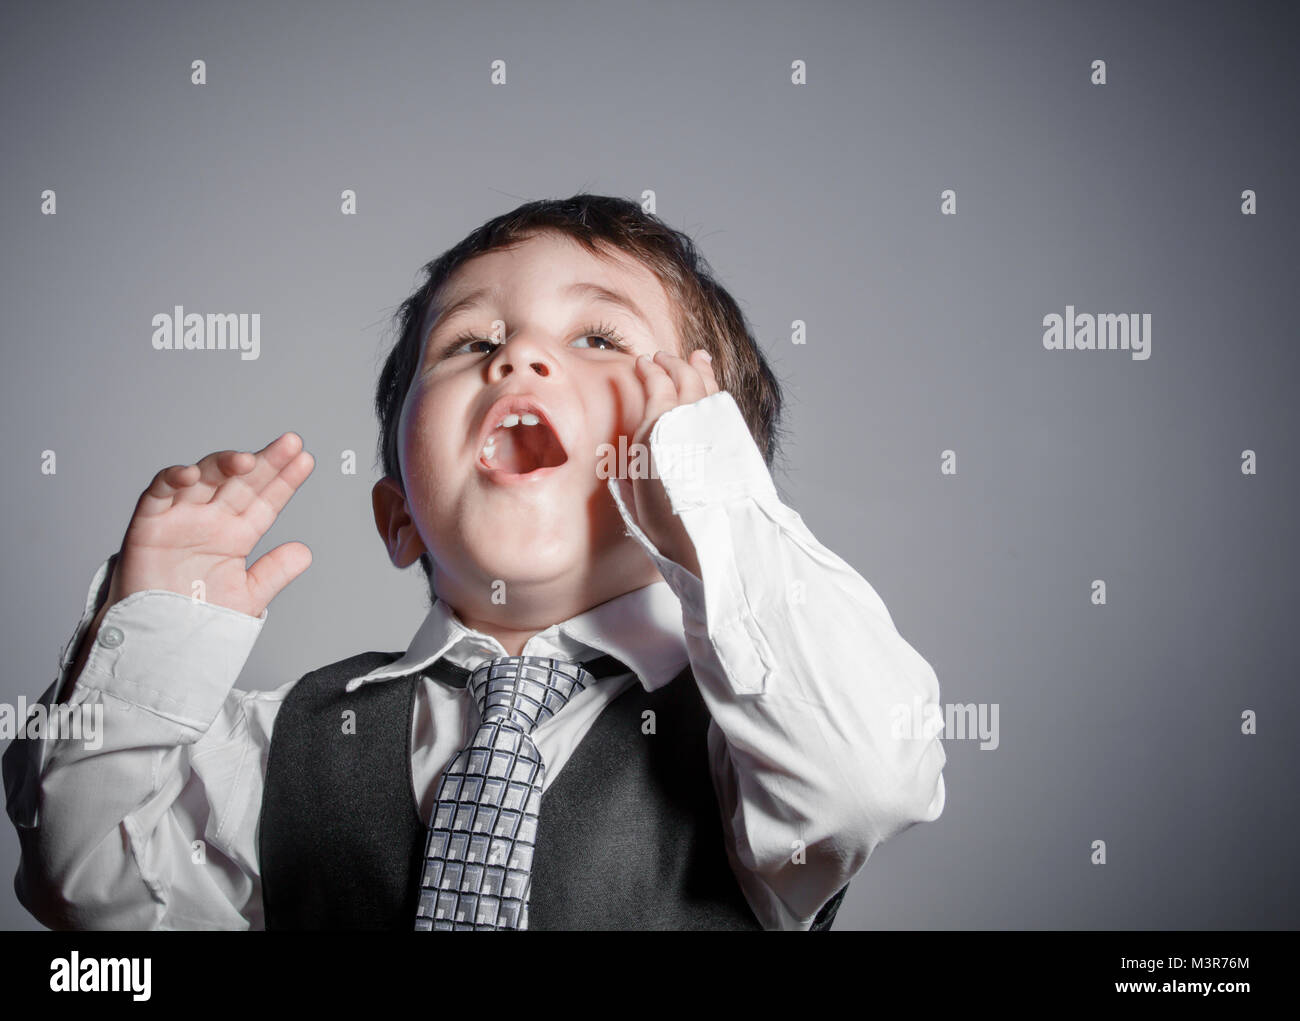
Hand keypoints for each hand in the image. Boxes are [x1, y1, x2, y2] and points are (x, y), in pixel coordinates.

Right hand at [104, 432, 315, 618]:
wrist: (159, 639)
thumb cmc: (198, 617)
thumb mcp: (247, 596)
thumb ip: (274, 573)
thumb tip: (305, 552)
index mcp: (237, 534)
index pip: (265, 500)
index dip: (285, 480)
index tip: (305, 460)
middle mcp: (212, 519)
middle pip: (241, 482)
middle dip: (266, 462)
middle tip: (290, 443)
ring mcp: (182, 517)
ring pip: (205, 478)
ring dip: (223, 465)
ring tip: (247, 460)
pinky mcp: (149, 523)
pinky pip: (159, 493)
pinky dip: (171, 480)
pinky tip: (191, 473)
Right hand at [627, 349, 720, 578]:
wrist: (709, 535)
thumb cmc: (667, 521)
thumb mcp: (634, 494)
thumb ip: (630, 469)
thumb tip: (627, 464)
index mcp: (657, 427)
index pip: (655, 383)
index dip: (648, 370)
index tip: (642, 364)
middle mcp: (687, 419)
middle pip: (683, 376)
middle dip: (672, 363)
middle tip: (663, 358)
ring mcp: (714, 426)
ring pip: (707, 385)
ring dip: (698, 367)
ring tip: (695, 357)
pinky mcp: (733, 438)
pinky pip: (722, 403)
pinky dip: (715, 387)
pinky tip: (713, 385)